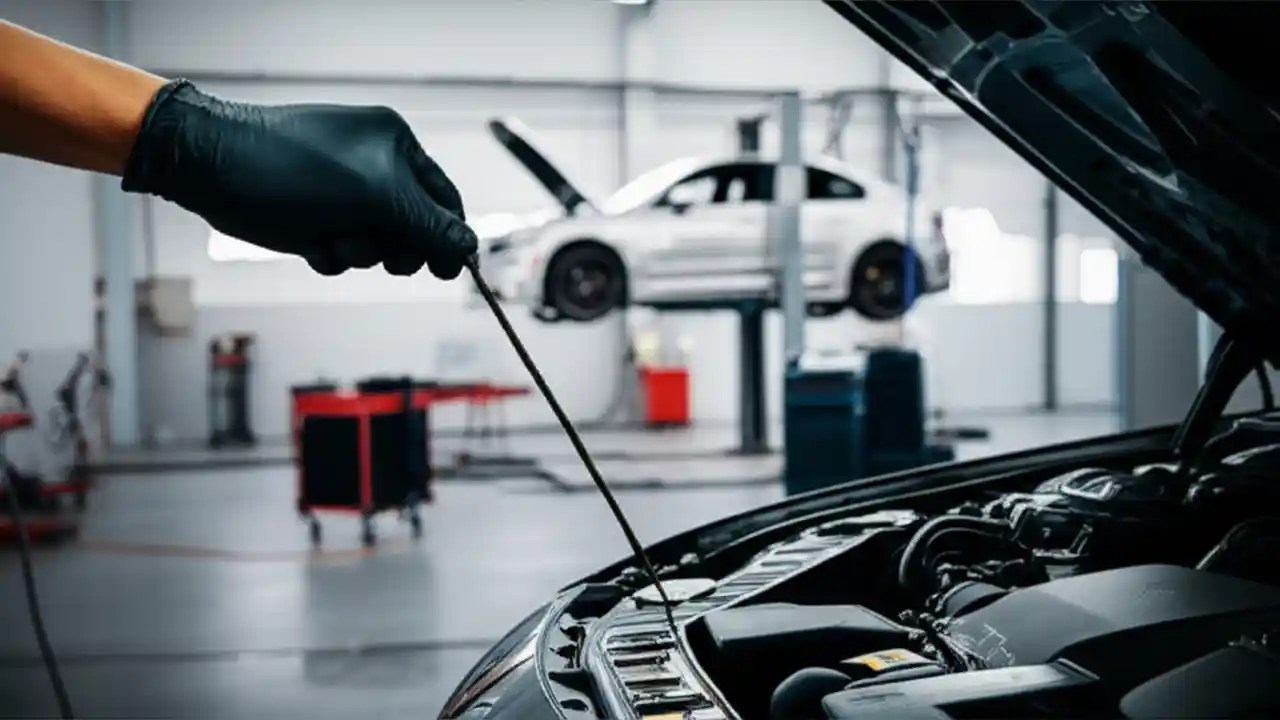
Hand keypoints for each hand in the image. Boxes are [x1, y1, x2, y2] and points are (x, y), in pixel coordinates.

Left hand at [122, 80, 475, 278]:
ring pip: (378, 244)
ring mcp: (344, 192)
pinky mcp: (316, 216)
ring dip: (359, 251)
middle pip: (415, 227)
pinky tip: (311, 244)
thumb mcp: (374, 197)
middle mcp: (374, 165)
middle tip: (385, 254)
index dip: (448, 236)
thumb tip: (470, 249)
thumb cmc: (293, 170)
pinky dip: (332, 254)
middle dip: (395, 245)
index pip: (444, 198)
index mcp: (396, 145)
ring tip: (332, 238)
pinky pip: (344, 249)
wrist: (211, 168)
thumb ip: (429, 226)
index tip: (448, 270)